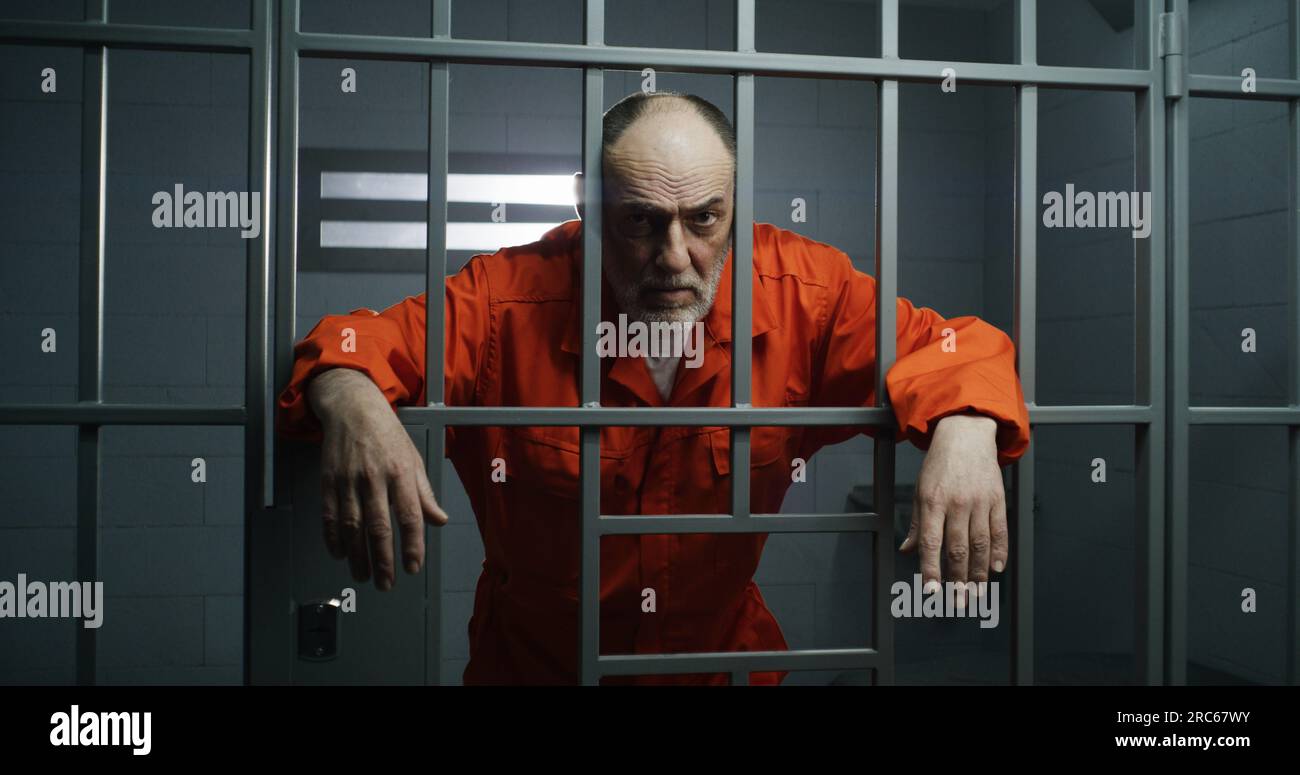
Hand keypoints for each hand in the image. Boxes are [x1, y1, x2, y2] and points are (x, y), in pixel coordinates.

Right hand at [308, 368, 449, 590]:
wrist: (353, 408)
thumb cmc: (387, 434)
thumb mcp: (414, 458)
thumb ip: (424, 493)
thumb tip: (439, 520)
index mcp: (401, 473)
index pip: (409, 516)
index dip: (412, 545)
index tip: (413, 567)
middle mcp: (374, 478)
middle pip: (378, 527)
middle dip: (383, 560)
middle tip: (386, 583)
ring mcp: (349, 480)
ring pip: (352, 526)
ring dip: (357, 556)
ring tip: (363, 576)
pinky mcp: (329, 481)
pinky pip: (329, 516)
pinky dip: (333, 539)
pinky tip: (340, 554)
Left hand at [899, 413, 1006, 606]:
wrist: (966, 434)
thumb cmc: (939, 465)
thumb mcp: (920, 491)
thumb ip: (916, 524)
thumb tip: (907, 551)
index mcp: (933, 501)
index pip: (931, 542)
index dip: (931, 568)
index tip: (932, 590)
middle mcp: (957, 503)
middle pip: (958, 548)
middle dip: (958, 580)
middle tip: (957, 602)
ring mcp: (979, 501)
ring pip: (980, 544)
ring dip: (979, 573)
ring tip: (976, 594)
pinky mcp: (997, 499)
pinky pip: (1000, 531)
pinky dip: (999, 552)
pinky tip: (996, 569)